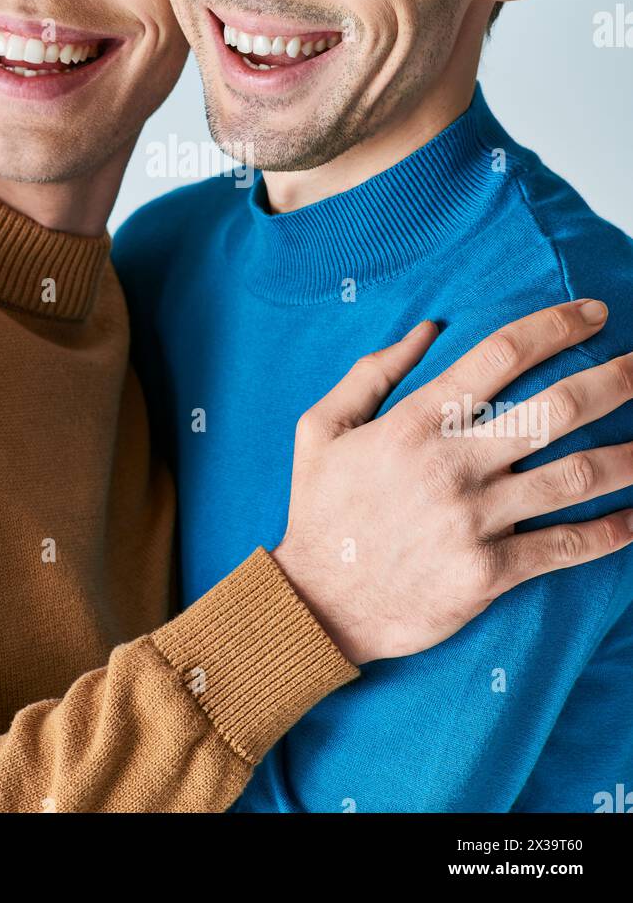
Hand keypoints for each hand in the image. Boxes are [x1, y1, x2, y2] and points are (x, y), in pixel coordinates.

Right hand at [272, 300, 632, 663]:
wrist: (316, 604)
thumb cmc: (319, 508)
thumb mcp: (322, 427)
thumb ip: (372, 372)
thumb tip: (427, 328)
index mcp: (414, 423)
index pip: (499, 356)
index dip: (554, 327)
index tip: (591, 313)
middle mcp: (452, 466)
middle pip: (553, 410)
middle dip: (611, 381)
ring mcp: (474, 522)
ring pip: (573, 478)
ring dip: (626, 456)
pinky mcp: (487, 574)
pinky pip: (563, 547)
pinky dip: (609, 532)